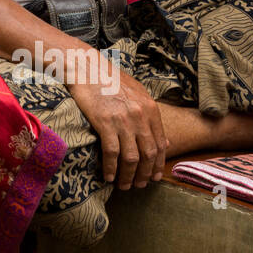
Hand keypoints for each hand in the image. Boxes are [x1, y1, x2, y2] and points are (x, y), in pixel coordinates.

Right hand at [69, 62, 167, 189]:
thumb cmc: (109, 79)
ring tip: (124, 185)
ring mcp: (123, 120)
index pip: (160, 144)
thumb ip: (151, 117)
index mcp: (150, 109)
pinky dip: (111, 168)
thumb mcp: (138, 94)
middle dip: (144, 174)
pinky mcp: (104, 122)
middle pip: (147, 154)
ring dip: (128, 176)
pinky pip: (111, 152)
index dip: (157, 164)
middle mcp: (140, 116)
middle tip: (139, 185)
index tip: (153, 176)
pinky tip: (109, 176)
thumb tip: (166, 141)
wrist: (86, 66)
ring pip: (131, 158)